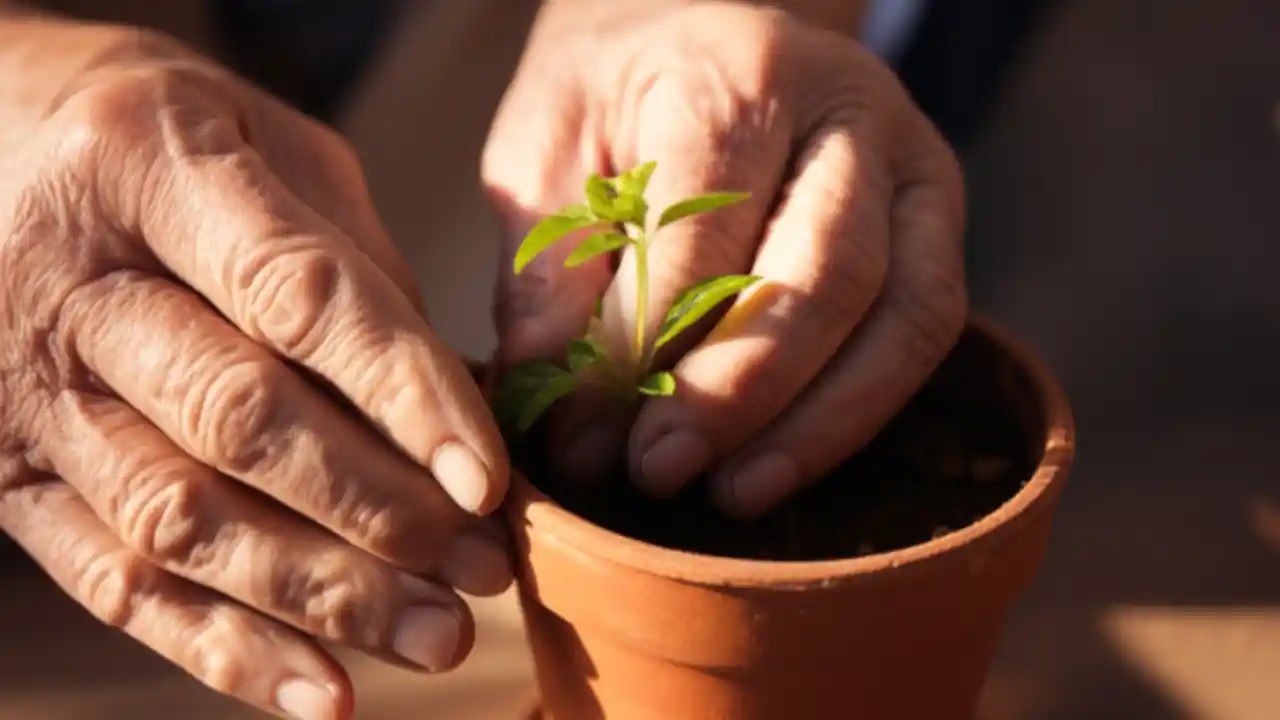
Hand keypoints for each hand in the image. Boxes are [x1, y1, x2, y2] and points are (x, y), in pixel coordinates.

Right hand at [0, 23, 508, 719]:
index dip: (402, 395)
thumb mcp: (281, 152)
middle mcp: (74, 283)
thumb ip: (362, 270)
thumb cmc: (175, 141)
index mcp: (152, 165)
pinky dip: (223, 650)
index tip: (488, 478)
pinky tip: (321, 693)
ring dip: (320, 594)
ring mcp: (30, 390)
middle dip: (375, 511)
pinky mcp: (13, 476)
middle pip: (237, 419)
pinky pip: (115, 581)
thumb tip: (451, 415)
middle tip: (481, 567)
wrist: (0, 142)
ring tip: (435, 635)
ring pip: (180, 518)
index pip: (298, 297)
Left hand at [483, 1, 965, 517]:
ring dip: (816, 424)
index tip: (583, 439)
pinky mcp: (939, 216)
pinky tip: (784, 463)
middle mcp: (850, 106)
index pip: (702, 230)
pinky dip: (861, 409)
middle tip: (656, 474)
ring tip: (731, 495)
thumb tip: (554, 403)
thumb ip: (550, 264)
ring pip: (904, 313)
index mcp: (736, 68)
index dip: (643, 347)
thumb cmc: (614, 96)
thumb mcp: (547, 146)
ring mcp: (914, 161)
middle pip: (823, 274)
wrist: (699, 29)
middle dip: (737, 395)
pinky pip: (927, 328)